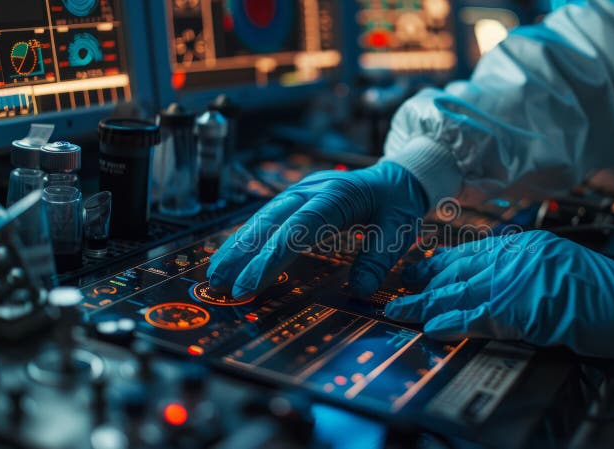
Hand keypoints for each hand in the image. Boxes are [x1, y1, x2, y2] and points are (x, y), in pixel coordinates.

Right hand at [207, 162, 427, 297]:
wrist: (395, 177)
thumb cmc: (396, 202)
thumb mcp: (398, 228)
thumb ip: (380, 258)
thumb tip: (360, 290)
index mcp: (337, 195)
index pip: (298, 228)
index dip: (271, 257)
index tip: (251, 284)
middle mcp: (311, 190)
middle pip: (270, 222)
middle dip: (242, 254)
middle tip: (220, 284)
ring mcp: (299, 193)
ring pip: (262, 219)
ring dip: (237, 247)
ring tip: (215, 276)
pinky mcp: (294, 200)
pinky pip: (266, 219)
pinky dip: (246, 239)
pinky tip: (229, 258)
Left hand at [385, 231, 613, 359]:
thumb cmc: (598, 291)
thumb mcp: (552, 266)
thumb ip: (518, 268)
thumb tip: (485, 280)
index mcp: (521, 245)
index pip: (469, 252)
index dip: (438, 263)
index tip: (415, 268)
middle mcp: (515, 256)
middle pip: (457, 269)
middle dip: (423, 280)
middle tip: (395, 287)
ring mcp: (518, 279)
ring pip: (459, 291)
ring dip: (425, 303)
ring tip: (398, 310)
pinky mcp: (524, 307)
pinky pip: (479, 315)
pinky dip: (453, 322)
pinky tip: (432, 327)